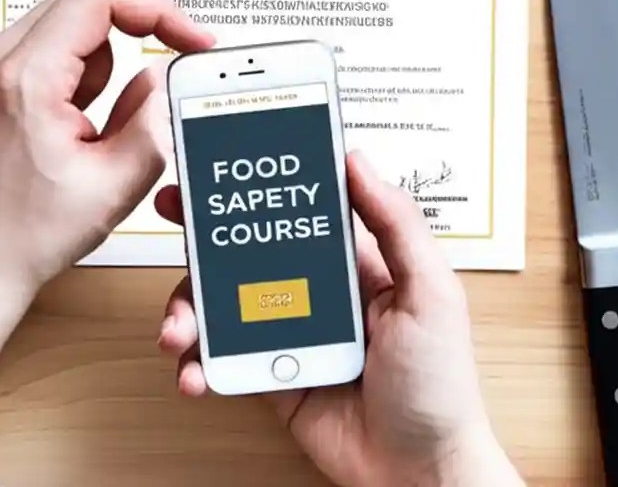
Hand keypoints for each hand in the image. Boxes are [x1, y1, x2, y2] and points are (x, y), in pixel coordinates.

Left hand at [0, 0, 212, 304]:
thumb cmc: (19, 239)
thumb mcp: (114, 183)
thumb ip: (153, 120)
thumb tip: (165, 77)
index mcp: (24, 77)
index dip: (158, 9)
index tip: (189, 39)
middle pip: (83, 4)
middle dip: (135, 36)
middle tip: (165, 74)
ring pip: (66, 32)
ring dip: (101, 67)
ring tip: (95, 134)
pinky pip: (45, 59)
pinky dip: (75, 83)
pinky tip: (73, 136)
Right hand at [155, 153, 521, 486]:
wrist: (420, 473)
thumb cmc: (441, 386)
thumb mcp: (431, 293)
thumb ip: (396, 224)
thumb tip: (359, 162)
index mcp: (358, 264)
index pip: (303, 210)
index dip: (264, 186)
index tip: (226, 163)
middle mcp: (319, 293)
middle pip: (250, 250)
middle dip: (208, 235)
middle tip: (176, 215)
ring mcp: (291, 335)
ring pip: (224, 304)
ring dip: (191, 308)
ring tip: (179, 329)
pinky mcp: (270, 377)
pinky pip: (223, 358)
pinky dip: (198, 363)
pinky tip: (194, 372)